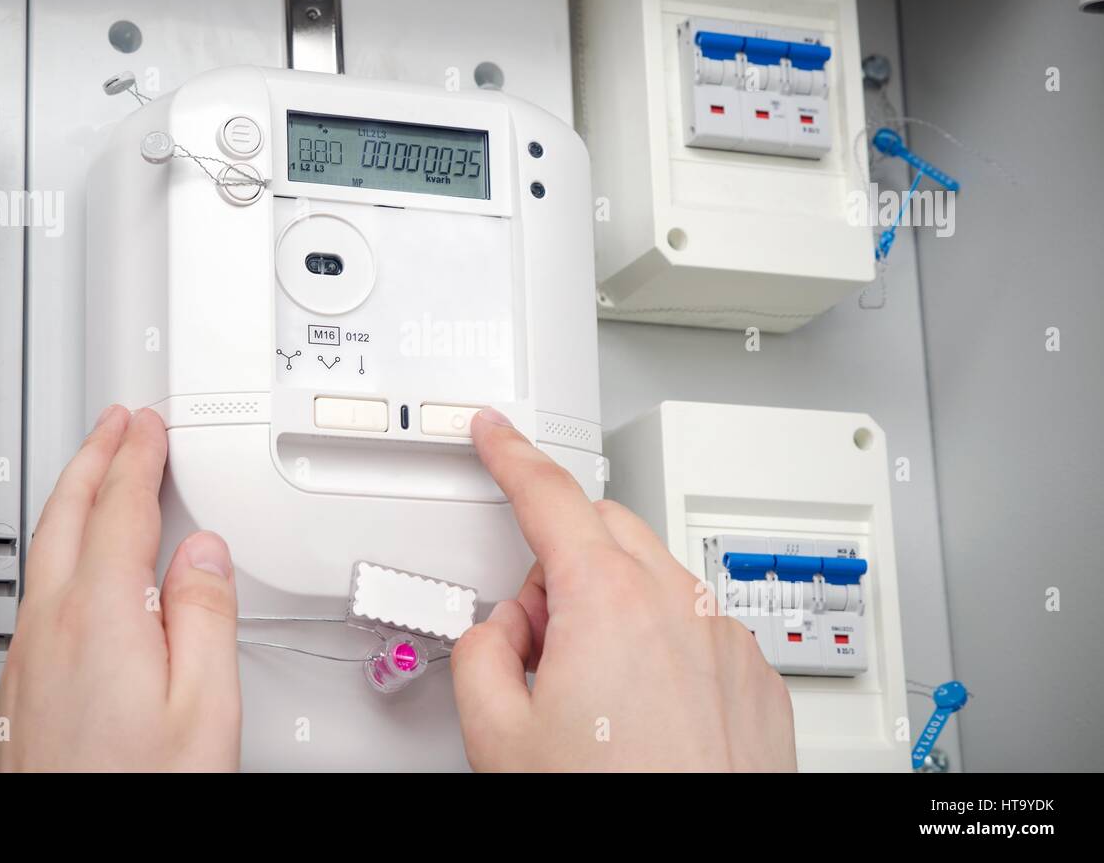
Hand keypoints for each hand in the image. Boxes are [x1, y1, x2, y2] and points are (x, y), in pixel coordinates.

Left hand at [0, 406, 240, 770]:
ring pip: (46, 550)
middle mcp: (52, 630)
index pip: (117, 510)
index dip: (134, 458)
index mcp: (102, 618)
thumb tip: (201, 552)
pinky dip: (63, 547)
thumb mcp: (205, 705)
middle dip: (92, 459)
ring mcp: (29, 659)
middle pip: (66, 517)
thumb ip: (205, 615)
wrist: (83, 856)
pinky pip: (40, 590)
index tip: (146, 426)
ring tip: (98, 473)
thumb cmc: (145, 792)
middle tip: (115, 424)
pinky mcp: (22, 689)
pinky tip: (80, 559)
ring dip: (74, 498)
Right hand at [452, 409, 796, 771]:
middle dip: (560, 559)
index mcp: (608, 601)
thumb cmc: (614, 803)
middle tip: (533, 637)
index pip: (548, 495)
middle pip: (604, 531)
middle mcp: (678, 606)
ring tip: (590, 696)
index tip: (497, 433)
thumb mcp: (497, 734)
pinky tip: (642, 716)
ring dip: (612, 605)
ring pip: (653, 578)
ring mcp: (726, 641)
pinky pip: (697, 626)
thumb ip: (481, 652)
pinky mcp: (755, 679)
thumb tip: (502, 632)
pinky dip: (661, 643)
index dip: (511, 454)